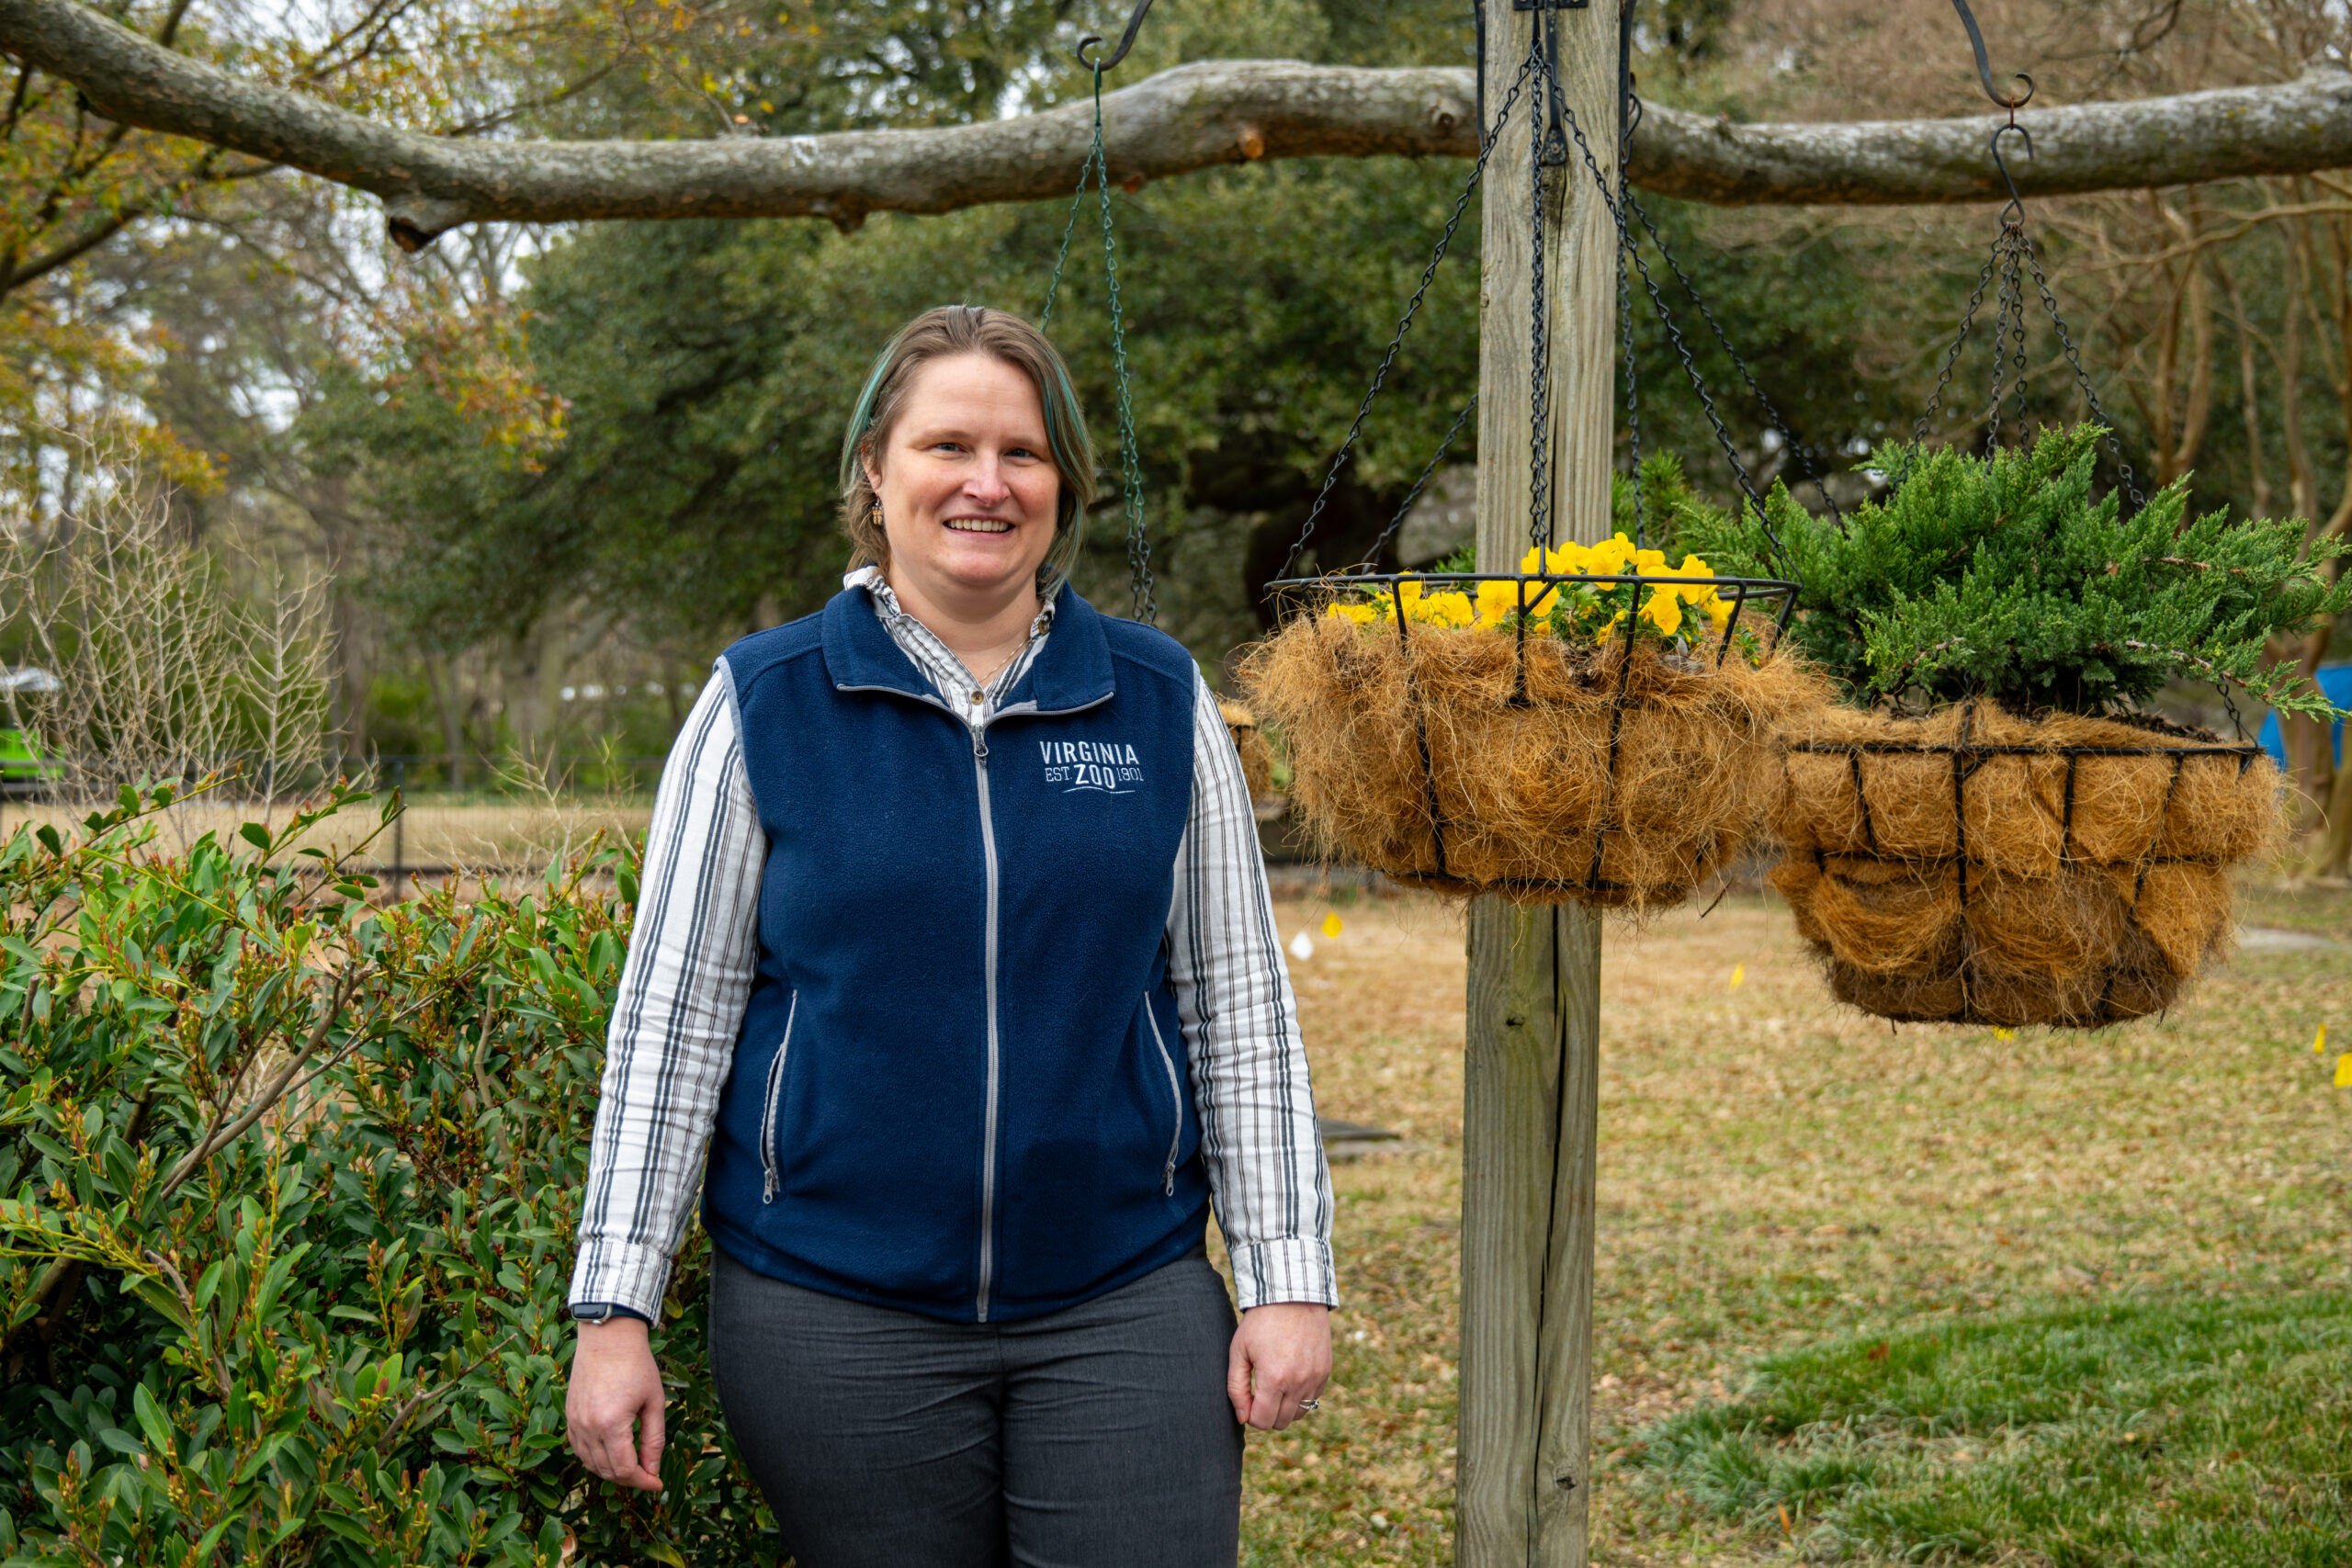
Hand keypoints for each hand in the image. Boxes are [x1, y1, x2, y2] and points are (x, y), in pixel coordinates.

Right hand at [566, 1316, 666, 1490]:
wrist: (608, 1338)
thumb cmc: (636, 1365)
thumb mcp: (654, 1402)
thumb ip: (654, 1440)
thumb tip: (653, 1471)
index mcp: (610, 1424)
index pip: (624, 1470)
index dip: (642, 1482)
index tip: (657, 1484)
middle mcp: (587, 1428)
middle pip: (606, 1471)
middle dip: (629, 1479)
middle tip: (648, 1475)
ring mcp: (574, 1423)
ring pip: (590, 1464)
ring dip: (611, 1471)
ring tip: (633, 1466)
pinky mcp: (569, 1417)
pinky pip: (579, 1449)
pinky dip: (594, 1458)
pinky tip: (611, 1453)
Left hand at [1227, 1301, 1331, 1430]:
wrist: (1293, 1297)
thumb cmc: (1261, 1322)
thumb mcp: (1239, 1351)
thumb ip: (1236, 1388)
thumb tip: (1242, 1418)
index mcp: (1274, 1378)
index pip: (1262, 1421)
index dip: (1250, 1415)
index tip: (1248, 1400)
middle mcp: (1298, 1382)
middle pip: (1280, 1422)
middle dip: (1266, 1414)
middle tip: (1259, 1393)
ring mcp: (1315, 1378)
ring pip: (1298, 1414)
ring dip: (1284, 1408)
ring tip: (1275, 1386)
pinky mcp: (1325, 1372)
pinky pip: (1312, 1399)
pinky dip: (1300, 1396)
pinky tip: (1290, 1377)